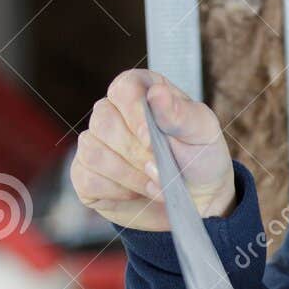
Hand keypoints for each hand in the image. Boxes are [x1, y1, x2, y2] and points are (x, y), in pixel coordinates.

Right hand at [71, 69, 235, 231]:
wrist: (198, 199)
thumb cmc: (200, 158)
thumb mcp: (202, 133)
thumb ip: (182, 114)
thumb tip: (157, 94)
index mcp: (140, 90)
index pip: (123, 89)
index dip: (135, 115)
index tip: (152, 141)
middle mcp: (112, 111)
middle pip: (104, 123)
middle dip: (136, 154)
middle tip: (162, 172)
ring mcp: (96, 142)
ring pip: (93, 152)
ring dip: (130, 176)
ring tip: (156, 185)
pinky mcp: (86, 174)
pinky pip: (87, 179)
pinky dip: (116, 192)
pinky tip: (137, 193)